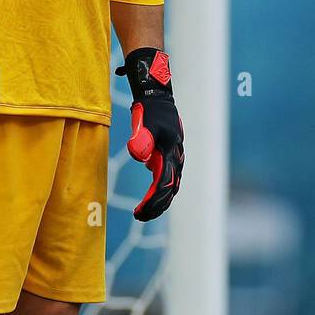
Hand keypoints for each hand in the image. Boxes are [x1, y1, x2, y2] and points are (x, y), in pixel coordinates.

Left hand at [116, 47, 183, 221]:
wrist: (158, 97)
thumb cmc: (149, 110)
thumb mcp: (143, 122)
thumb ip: (141, 137)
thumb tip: (138, 155)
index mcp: (171, 154)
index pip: (163, 184)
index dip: (152, 201)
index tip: (139, 212)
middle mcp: (176, 158)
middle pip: (169, 190)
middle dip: (156, 206)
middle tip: (139, 217)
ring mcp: (174, 157)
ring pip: (170, 185)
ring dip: (158, 200)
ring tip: (143, 212)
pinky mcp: (168, 155)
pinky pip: (166, 178)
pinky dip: (159, 190)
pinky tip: (148, 196)